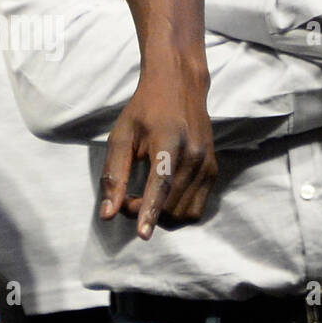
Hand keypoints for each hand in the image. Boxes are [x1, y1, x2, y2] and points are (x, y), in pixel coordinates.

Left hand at [99, 65, 216, 238]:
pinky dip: (177, 211)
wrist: (179, 87)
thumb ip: (114, 174)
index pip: (161, 184)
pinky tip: (161, 197)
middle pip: (172, 205)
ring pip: (185, 213)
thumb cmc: (144, 110)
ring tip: (142, 198)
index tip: (142, 235)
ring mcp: (208, 165)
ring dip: (161, 215)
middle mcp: (194, 156)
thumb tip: (107, 213)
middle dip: (145, 213)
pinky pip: (197, 208)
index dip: (150, 211)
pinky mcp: (214, 171)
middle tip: (126, 200)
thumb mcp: (122, 135)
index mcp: (169, 142)